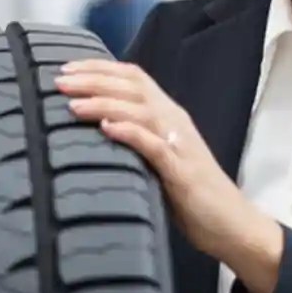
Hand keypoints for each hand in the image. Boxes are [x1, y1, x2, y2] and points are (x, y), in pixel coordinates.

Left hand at [56, 59, 284, 292]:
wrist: (232, 224)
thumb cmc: (192, 194)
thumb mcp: (159, 158)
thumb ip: (136, 138)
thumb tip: (95, 129)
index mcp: (169, 115)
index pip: (134, 77)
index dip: (100, 68)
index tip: (66, 68)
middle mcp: (175, 122)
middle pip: (133, 87)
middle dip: (94, 79)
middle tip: (59, 80)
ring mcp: (180, 145)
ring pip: (141, 110)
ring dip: (105, 103)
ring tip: (73, 104)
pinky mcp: (182, 172)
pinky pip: (155, 146)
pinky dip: (131, 133)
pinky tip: (107, 128)